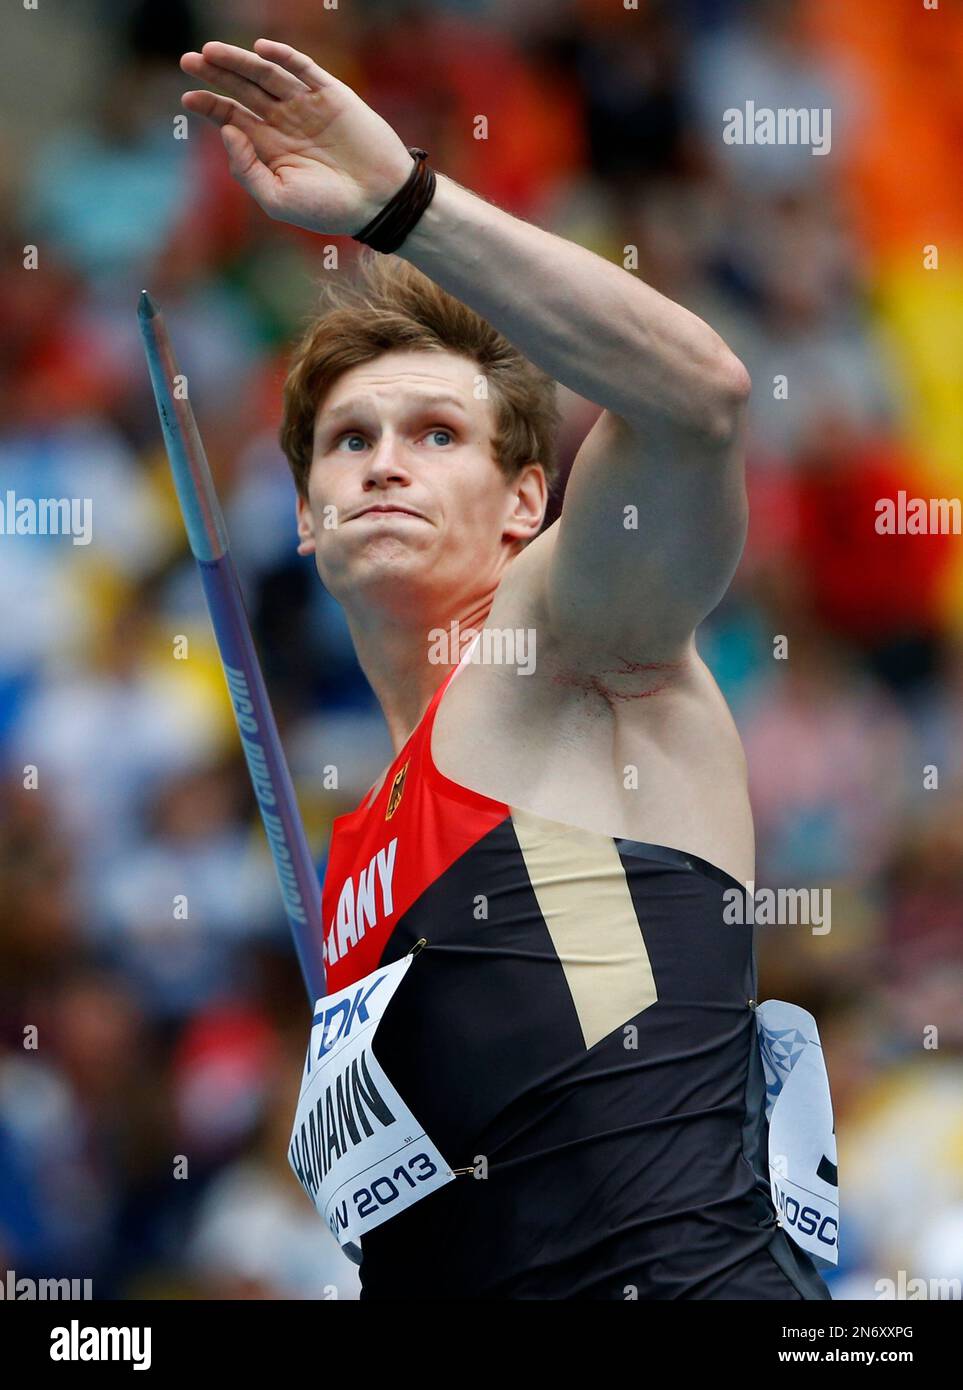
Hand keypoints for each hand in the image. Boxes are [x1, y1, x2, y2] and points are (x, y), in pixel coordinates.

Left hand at [180, 39, 416, 235]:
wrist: (378, 202)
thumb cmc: (328, 209)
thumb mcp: (277, 199)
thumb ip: (247, 170)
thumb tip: (226, 130)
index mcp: (269, 147)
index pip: (232, 117)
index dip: (209, 105)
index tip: (188, 97)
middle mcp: (284, 121)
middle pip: (243, 90)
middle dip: (215, 74)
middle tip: (189, 61)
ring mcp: (307, 105)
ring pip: (267, 75)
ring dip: (240, 61)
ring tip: (212, 51)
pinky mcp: (332, 95)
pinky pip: (304, 70)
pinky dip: (284, 57)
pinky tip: (262, 51)